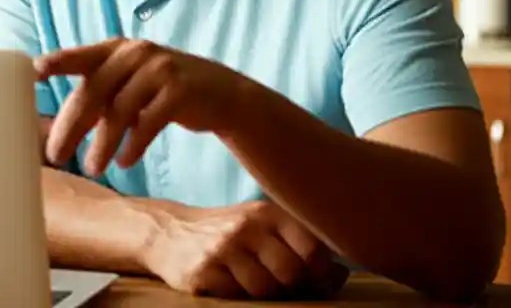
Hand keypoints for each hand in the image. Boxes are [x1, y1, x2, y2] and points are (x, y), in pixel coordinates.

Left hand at [36, 38, 251, 174]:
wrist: (221, 93)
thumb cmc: (161, 92)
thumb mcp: (128, 85)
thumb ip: (97, 98)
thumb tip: (57, 133)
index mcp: (116, 49)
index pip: (80, 56)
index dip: (58, 63)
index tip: (35, 73)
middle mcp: (135, 53)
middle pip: (94, 91)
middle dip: (71, 127)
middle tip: (55, 156)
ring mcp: (159, 69)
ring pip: (119, 110)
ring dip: (102, 144)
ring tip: (92, 168)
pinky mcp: (180, 90)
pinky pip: (148, 121)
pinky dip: (133, 144)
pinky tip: (124, 162)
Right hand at [148, 201, 349, 298]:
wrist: (169, 233)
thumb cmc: (230, 236)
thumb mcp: (264, 228)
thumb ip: (302, 247)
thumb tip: (342, 275)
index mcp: (268, 213)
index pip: (314, 249)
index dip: (320, 272)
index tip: (311, 277)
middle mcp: (245, 227)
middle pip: (292, 274)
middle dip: (290, 286)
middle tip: (278, 283)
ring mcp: (221, 250)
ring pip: (265, 290)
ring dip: (261, 293)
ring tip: (248, 280)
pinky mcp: (201, 273)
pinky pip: (236, 296)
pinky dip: (236, 295)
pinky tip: (226, 281)